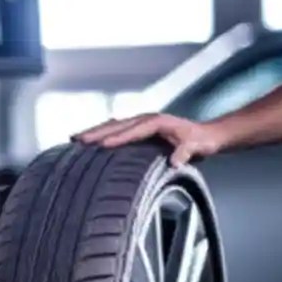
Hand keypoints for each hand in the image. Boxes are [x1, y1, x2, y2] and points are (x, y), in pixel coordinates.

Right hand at [73, 113, 225, 166]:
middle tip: (77, 140)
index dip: (117, 137)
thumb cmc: (201, 141)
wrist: (206, 135)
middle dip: (96, 132)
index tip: (101, 145)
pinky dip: (102, 133)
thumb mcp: (197, 147)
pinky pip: (117, 130)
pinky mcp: (139, 130)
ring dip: (95, 132)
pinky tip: (91, 141)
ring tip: (75, 139)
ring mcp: (140, 123)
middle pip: (116, 124)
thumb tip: (175, 162)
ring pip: (113, 125)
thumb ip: (186, 152)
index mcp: (156, 121)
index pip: (133, 130)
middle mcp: (146, 119)